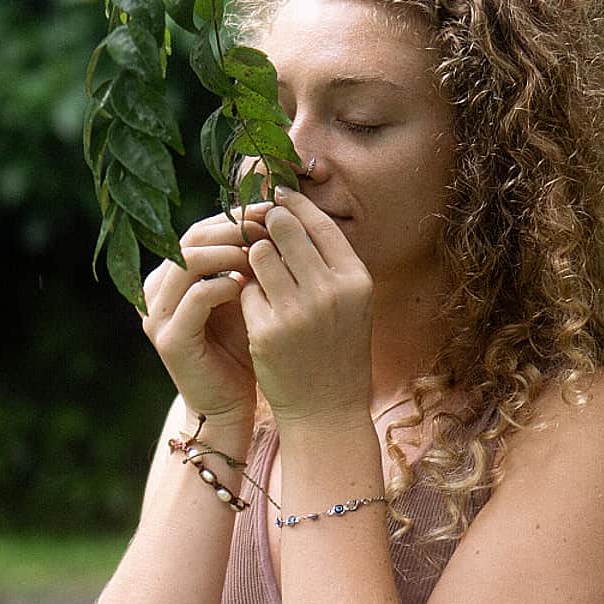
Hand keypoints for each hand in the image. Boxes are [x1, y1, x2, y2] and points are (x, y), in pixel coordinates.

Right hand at [141, 205, 272, 424]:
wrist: (233, 404)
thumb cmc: (246, 344)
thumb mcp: (247, 293)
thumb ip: (249, 259)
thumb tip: (276, 212)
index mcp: (170, 276)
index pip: (199, 230)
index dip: (236, 217)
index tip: (274, 210)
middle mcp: (155, 291)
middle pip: (190, 239)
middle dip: (234, 229)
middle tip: (271, 226)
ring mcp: (157, 316)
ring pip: (189, 261)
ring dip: (230, 252)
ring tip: (263, 252)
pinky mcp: (170, 340)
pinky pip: (197, 297)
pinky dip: (226, 284)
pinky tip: (251, 284)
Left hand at [241, 186, 373, 430]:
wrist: (328, 409)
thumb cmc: (338, 348)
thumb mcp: (352, 302)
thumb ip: (330, 261)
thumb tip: (290, 212)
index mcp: (357, 280)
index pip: (320, 224)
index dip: (294, 204)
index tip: (277, 194)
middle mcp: (331, 291)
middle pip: (285, 229)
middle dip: (268, 224)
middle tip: (258, 225)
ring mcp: (298, 311)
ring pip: (259, 254)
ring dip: (255, 258)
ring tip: (262, 275)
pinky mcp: (267, 331)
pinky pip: (246, 289)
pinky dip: (248, 294)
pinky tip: (259, 311)